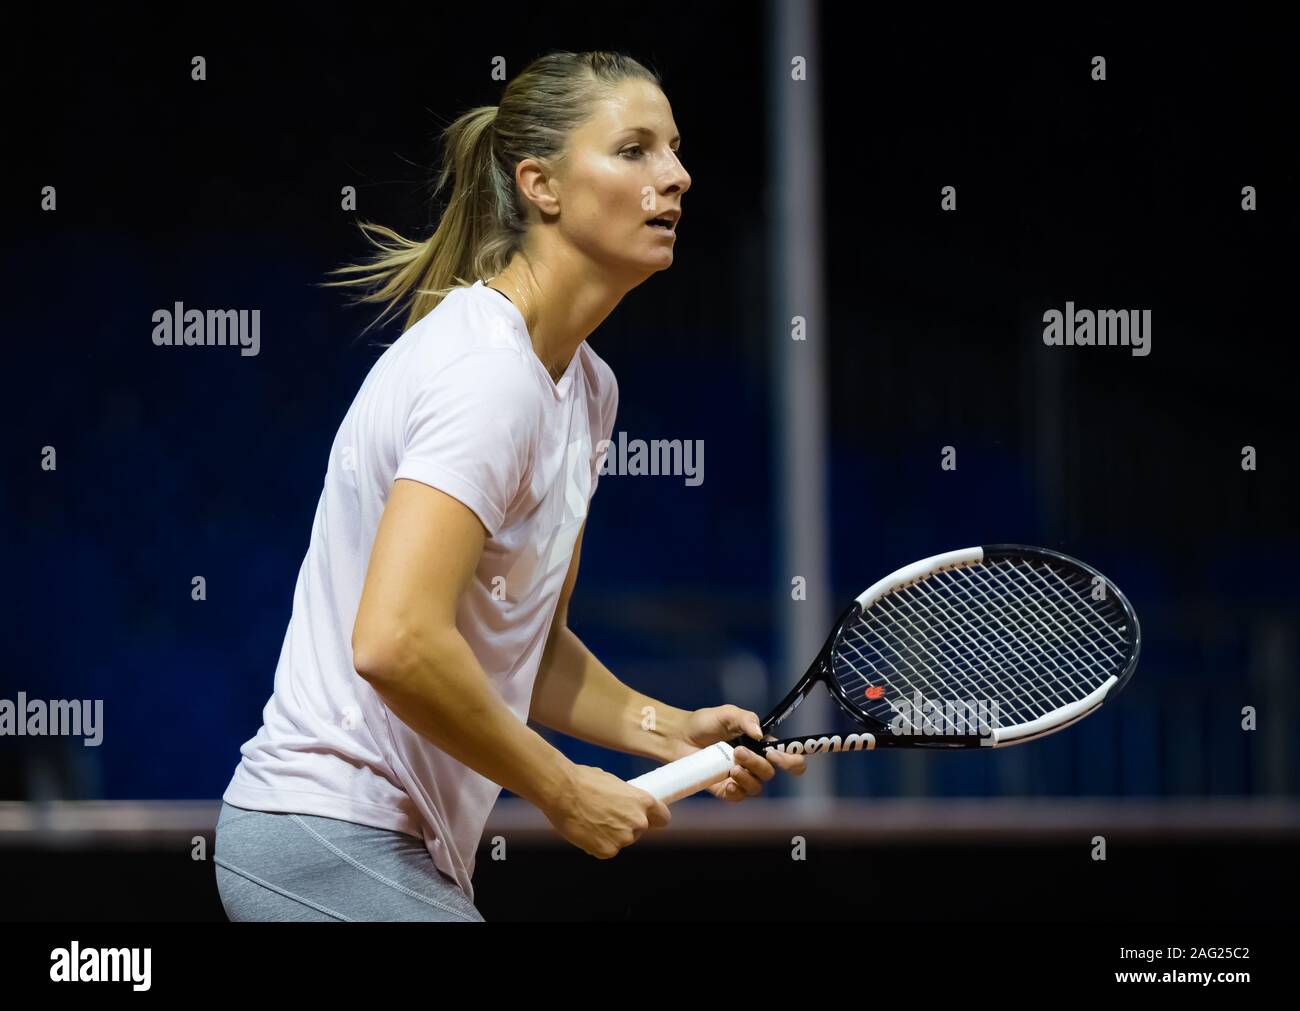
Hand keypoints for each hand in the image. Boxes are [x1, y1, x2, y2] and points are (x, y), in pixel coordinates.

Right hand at [542, 763, 671, 857]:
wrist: (562, 791)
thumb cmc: (584, 780)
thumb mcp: (613, 783)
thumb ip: (626, 798)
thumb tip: (624, 804)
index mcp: (643, 801)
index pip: (663, 818)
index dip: (655, 819)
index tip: (648, 820)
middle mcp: (638, 822)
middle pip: (639, 831)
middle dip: (626, 827)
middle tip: (606, 817)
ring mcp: (624, 839)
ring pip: (621, 841)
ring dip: (610, 836)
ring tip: (591, 821)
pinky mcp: (608, 851)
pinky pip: (605, 850)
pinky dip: (596, 844)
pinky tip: (585, 831)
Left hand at [676, 705, 806, 802]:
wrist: (678, 736)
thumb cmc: (704, 722)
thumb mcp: (727, 714)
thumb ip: (746, 719)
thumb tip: (760, 734)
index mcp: (761, 745)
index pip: (789, 758)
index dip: (792, 762)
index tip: (776, 755)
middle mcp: (754, 763)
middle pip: (770, 772)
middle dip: (757, 763)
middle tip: (738, 751)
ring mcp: (740, 777)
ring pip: (756, 787)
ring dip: (747, 777)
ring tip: (731, 766)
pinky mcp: (724, 789)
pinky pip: (739, 797)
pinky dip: (737, 792)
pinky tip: (728, 783)